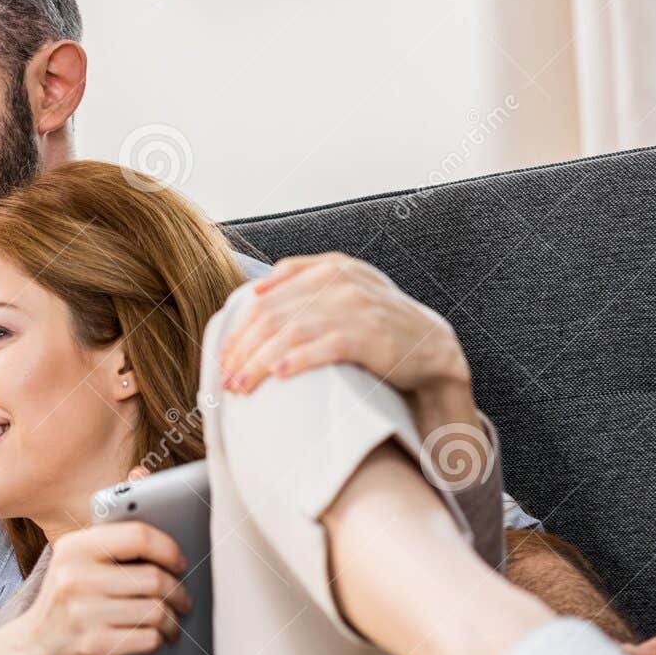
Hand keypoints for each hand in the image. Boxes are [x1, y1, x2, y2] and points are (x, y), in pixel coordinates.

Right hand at [0, 521, 190, 654]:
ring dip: (172, 619)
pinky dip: (160, 639)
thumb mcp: (80, 555)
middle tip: (184, 598)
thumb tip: (140, 475)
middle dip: (178, 591)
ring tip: (173, 619)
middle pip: (154, 579)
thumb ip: (112, 521)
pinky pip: (147, 639)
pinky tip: (158, 637)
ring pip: (156, 611)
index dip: (168, 548)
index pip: (137, 536)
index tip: (180, 561)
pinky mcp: (93, 647)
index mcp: (75, 546)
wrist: (35, 646)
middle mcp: (76, 577)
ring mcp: (83, 614)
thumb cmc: (69, 594)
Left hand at [219, 252, 477, 440]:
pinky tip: (277, 374)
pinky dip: (298, 359)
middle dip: (242, 351)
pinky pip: (326, 346)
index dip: (239, 330)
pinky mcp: (373, 334)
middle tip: (225, 379)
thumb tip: (256, 290)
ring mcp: (358, 306)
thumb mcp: (346, 292)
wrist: (433, 351)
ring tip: (240, 386)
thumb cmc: (378, 327)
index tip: (222, 358)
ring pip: (291, 332)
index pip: (266, 300)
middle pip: (272, 316)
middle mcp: (342, 282)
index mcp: (331, 268)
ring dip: (258, 362)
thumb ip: (305, 281)